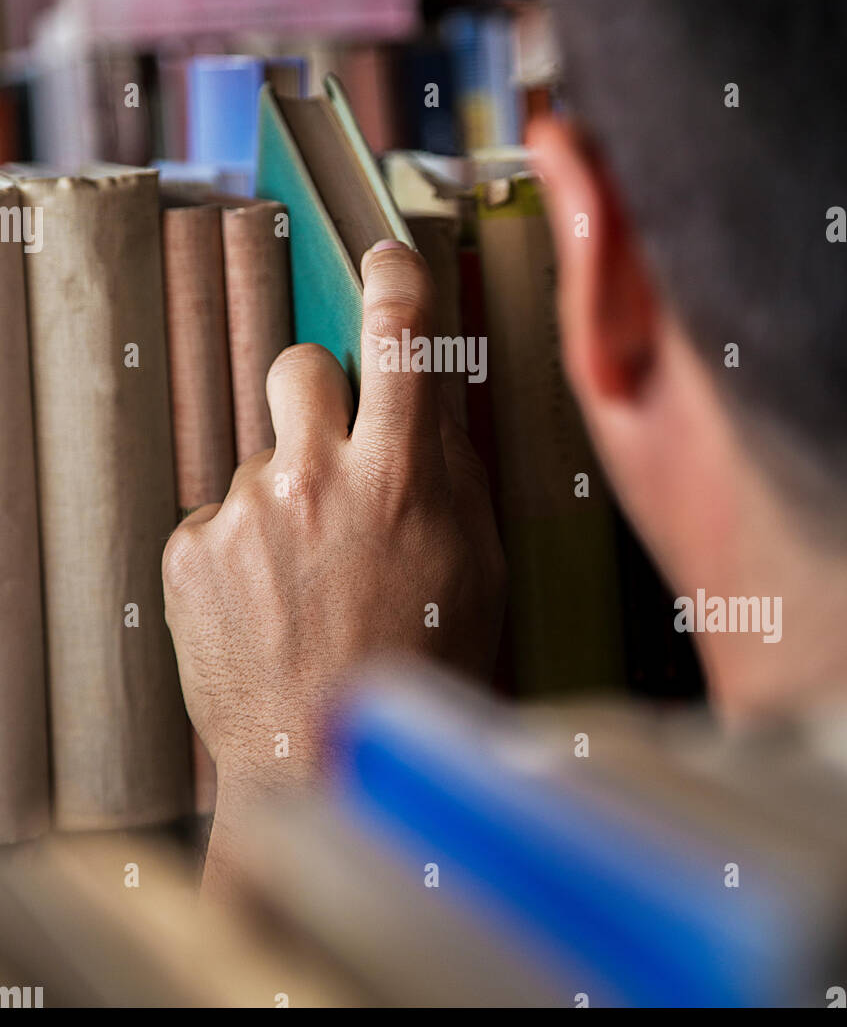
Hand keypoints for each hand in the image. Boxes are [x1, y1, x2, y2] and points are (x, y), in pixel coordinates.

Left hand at [162, 241, 504, 890]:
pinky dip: (240, 547)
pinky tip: (268, 604)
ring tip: (305, 572)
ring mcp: (244, 514)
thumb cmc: (422, 667)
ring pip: (261, 454)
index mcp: (401, 474)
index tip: (386, 264)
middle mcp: (314, 478)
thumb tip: (432, 396)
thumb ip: (451, 468)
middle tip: (332, 450)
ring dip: (283, 490)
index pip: (399, 332)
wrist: (325, 761)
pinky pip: (218, 515)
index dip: (394, 281)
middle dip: (315, 392)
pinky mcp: (190, 551)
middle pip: (297, 364)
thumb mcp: (475, 563)